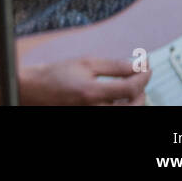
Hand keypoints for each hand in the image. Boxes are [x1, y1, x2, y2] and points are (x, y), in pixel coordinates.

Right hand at [18, 57, 150, 104]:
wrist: (34, 91)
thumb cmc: (55, 75)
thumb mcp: (84, 63)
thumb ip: (112, 65)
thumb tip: (136, 65)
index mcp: (93, 93)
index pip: (132, 88)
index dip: (144, 76)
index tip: (147, 66)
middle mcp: (96, 110)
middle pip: (135, 106)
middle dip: (143, 89)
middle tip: (141, 75)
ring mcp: (94, 116)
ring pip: (127, 111)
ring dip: (136, 99)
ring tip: (132, 85)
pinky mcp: (93, 117)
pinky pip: (116, 113)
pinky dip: (123, 105)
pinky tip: (120, 95)